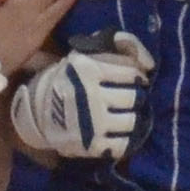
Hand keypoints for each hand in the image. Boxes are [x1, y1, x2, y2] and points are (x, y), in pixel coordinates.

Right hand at [10, 44, 147, 164]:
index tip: (132, 79)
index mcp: (88, 69)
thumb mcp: (89, 53)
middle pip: (134, 97)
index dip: (136, 76)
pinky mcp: (92, 145)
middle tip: (130, 98)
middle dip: (136, 97)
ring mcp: (91, 122)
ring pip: (131, 121)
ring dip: (132, 117)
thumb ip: (122, 45)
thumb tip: (150, 64)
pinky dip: (125, 139)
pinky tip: (118, 132)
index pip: (131, 72)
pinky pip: (123, 144)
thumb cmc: (72, 77)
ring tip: (125, 114)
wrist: (39, 110)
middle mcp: (90, 95)